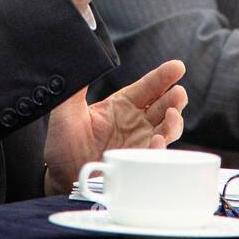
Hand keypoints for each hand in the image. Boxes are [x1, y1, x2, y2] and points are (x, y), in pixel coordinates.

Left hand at [43, 59, 188, 195]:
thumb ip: (76, 88)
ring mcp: (140, 141)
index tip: (177, 66)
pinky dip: (161, 147)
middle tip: (178, 93)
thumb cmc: (63, 144)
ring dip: (174, 122)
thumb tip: (82, 60)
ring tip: (171, 116)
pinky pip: (156, 154)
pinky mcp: (140, 163)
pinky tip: (157, 141)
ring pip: (168, 128)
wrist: (60, 178)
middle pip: (165, 105)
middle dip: (176, 98)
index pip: (148, 86)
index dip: (163, 76)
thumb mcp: (66, 113)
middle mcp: (136, 121)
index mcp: (122, 104)